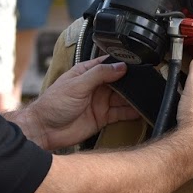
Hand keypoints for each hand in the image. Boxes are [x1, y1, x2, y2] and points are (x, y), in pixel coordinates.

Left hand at [20, 57, 138, 149]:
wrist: (45, 130)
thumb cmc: (53, 104)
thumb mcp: (77, 85)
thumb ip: (99, 75)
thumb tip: (120, 66)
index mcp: (87, 73)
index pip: (109, 64)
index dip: (123, 63)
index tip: (139, 63)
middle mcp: (96, 87)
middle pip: (119, 81)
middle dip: (132, 81)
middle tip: (147, 81)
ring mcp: (100, 102)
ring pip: (122, 98)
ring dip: (133, 97)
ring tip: (147, 95)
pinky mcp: (102, 118)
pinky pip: (120, 113)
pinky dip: (131, 112)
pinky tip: (141, 110)